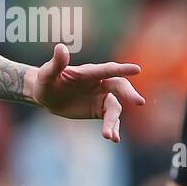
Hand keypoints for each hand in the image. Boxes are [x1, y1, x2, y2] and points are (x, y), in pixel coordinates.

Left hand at [29, 43, 144, 142]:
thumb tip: (60, 47)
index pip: (107, 70)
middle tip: (139, 102)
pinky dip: (112, 128)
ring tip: (109, 136)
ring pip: (114, 108)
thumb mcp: (47, 74)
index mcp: (89, 72)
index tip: (137, 70)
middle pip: (119, 86)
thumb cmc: (47, 81)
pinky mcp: (99, 110)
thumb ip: (56, 63)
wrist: (47, 97)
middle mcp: (100, 83)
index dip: (121, 69)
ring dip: (113, 121)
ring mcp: (101, 97)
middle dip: (129, 94)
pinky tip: (112, 138)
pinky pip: (110, 119)